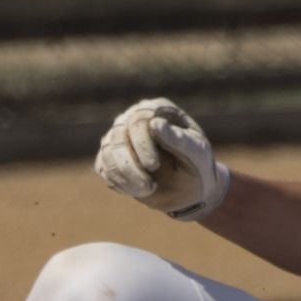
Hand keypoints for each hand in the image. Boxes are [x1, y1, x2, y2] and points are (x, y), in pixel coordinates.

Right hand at [93, 98, 229, 221]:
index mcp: (158, 110)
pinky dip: (117, 181)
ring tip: (146, 190)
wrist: (191, 189)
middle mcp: (135, 118)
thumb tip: (155, 124)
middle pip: (118, 135)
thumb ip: (179, 139)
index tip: (154, 165)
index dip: (142, 144)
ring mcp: (120, 136)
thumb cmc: (197, 166)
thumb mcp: (196, 154)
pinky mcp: (112, 157)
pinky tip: (137, 190)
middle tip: (149, 186)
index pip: (139, 120)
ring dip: (124, 175)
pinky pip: (102, 166)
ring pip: (107, 151)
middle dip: (131, 164)